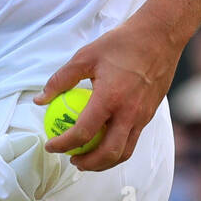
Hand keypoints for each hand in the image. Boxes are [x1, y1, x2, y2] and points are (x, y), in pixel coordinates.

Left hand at [35, 18, 182, 171]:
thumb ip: (61, 79)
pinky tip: (106, 140)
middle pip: (107, 153)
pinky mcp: (150, 114)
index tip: (51, 146)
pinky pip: (133, 139)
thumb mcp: (85, 56)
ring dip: (104, 162)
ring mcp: (142, 116)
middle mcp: (129, 112)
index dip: (63, 144)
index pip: (83, 133)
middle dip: (87, 163)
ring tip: (88, 158)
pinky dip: (118, 148)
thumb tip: (40, 99)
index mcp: (110, 98)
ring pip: (124, 152)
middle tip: (71, 159)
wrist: (160, 37)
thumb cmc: (122, 43)